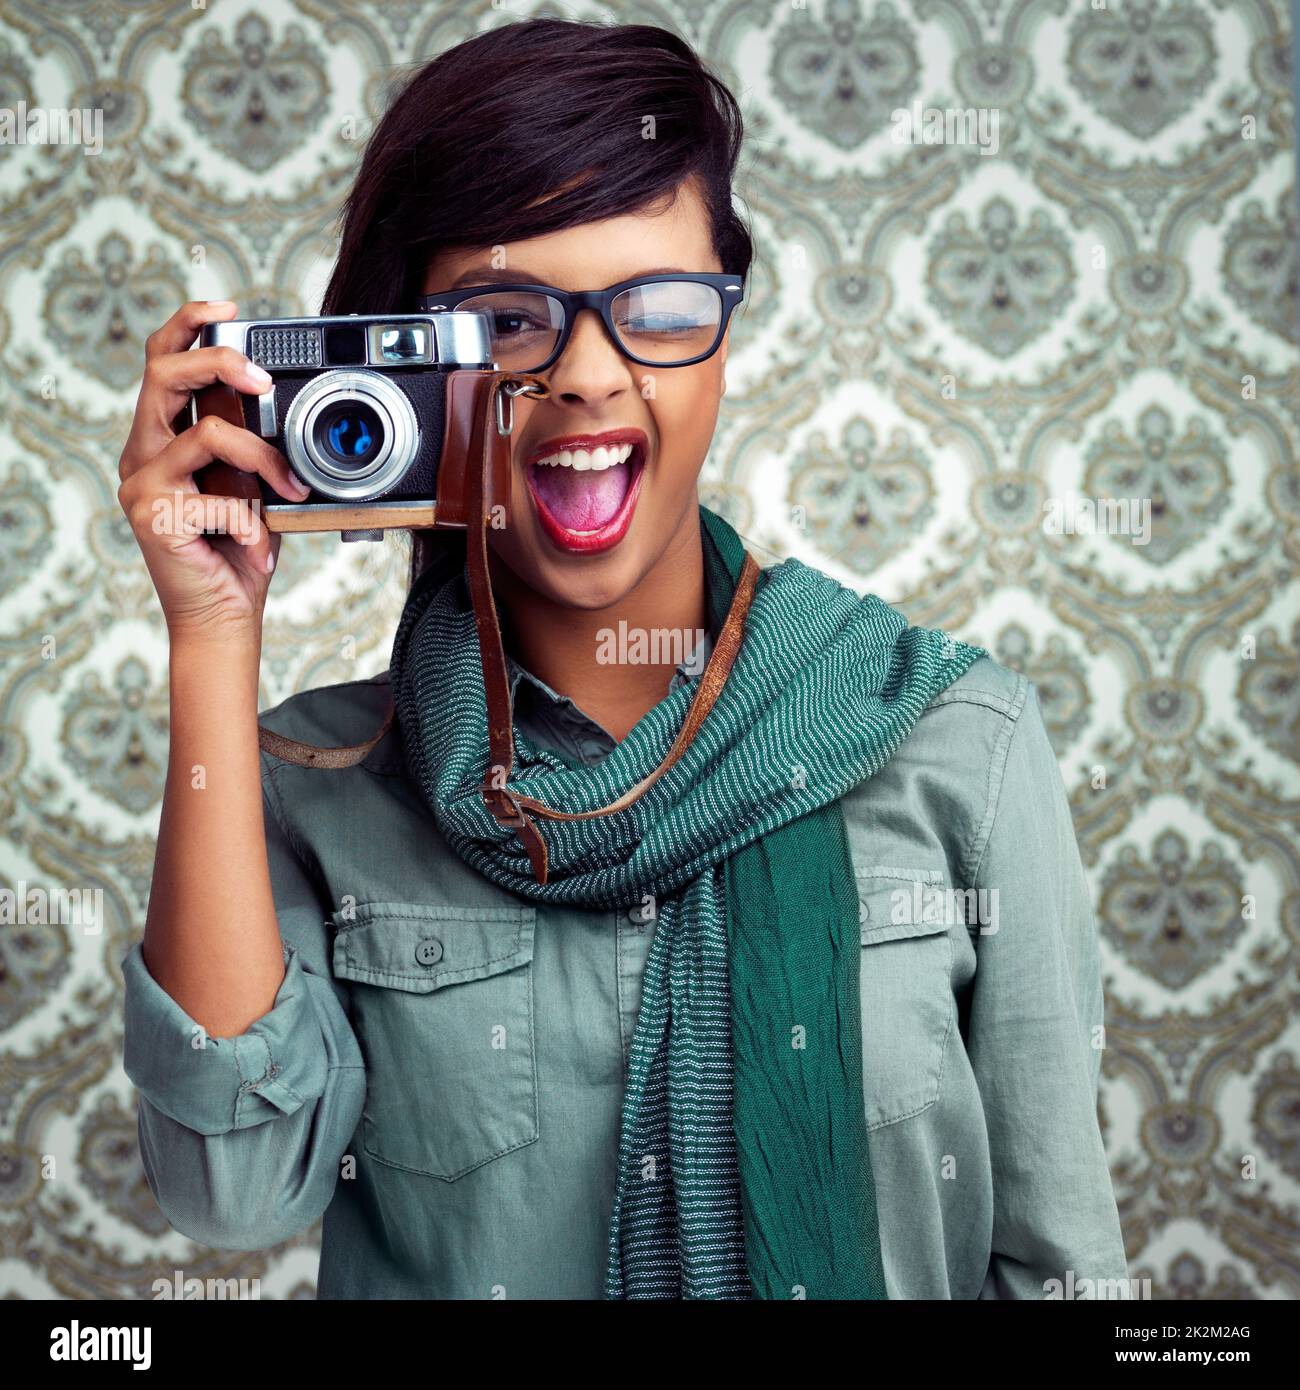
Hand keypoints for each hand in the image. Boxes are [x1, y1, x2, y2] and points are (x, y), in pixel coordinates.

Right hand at [117, 300, 311, 646]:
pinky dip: (254, 522)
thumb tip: (284, 403)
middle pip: (164, 373)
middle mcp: (143, 453)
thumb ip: (254, 445)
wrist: (222, 616)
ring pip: (207, 435)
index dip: (187, 324)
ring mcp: (142, 484)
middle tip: (262, 377)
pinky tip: (258, 547)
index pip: (161, 361)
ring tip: (290, 490)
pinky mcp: (152, 517)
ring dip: (264, 460)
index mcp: (162, 438)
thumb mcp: (254, 486)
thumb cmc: (239, 551)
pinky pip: (221, 498)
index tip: (227, 307)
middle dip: (218, 361)